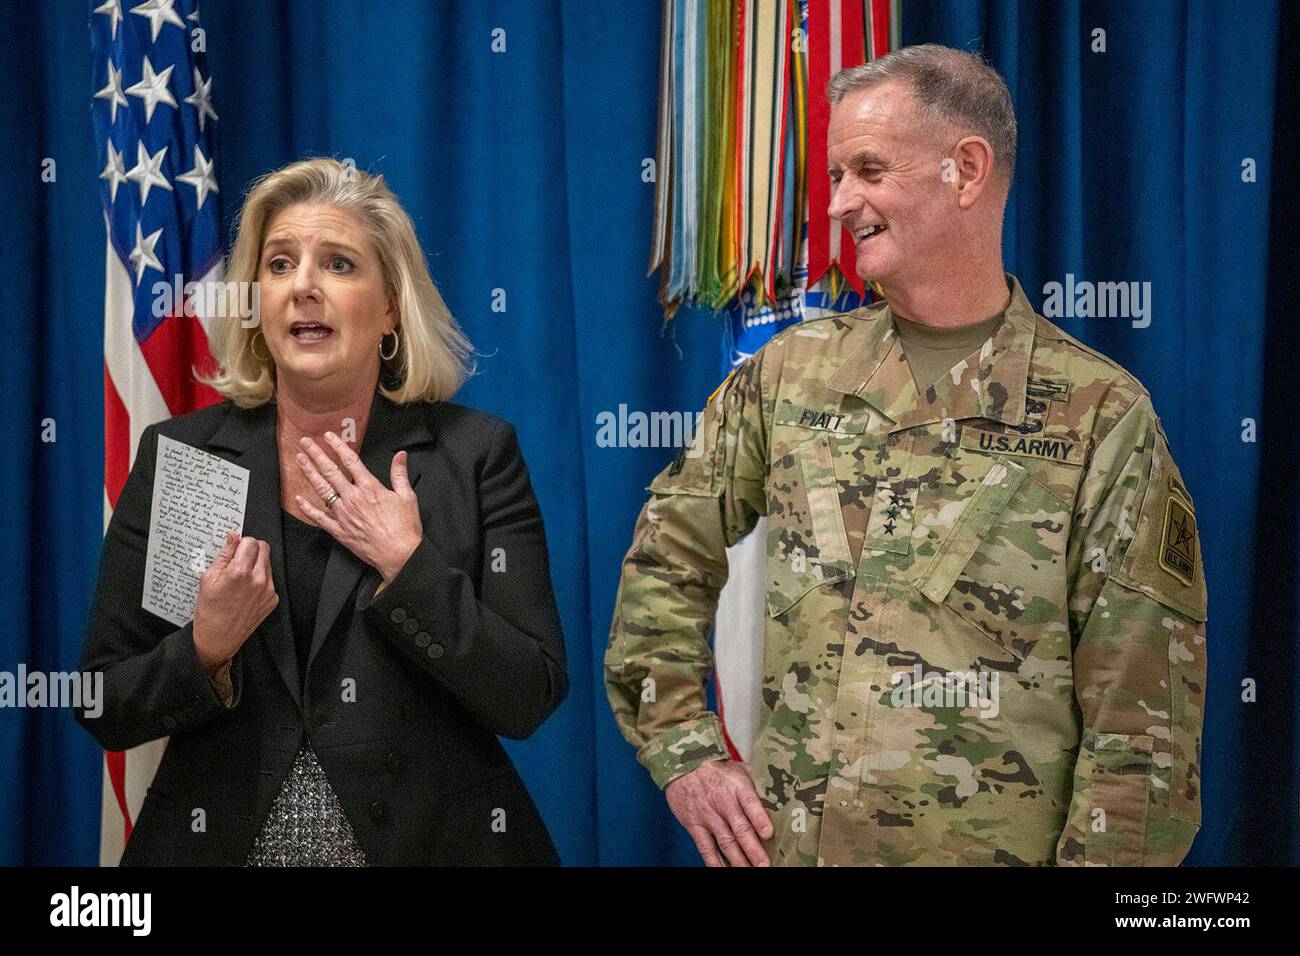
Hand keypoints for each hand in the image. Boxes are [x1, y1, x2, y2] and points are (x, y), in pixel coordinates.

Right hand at [193, 532, 277, 672]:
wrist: (218, 638)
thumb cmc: (209, 611)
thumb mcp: (208, 579)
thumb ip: (224, 555)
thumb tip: (233, 537)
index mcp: (239, 572)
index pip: (250, 541)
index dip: (241, 543)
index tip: (235, 549)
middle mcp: (258, 580)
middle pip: (264, 548)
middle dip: (251, 549)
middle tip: (238, 559)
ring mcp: (268, 590)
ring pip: (268, 563)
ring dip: (256, 564)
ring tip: (240, 578)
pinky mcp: (272, 599)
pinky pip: (269, 579)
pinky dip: (259, 579)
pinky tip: (246, 590)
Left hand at [294, 432, 422, 582]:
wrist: (399, 554)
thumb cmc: (404, 529)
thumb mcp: (408, 496)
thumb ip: (400, 474)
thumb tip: (401, 456)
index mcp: (370, 488)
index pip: (350, 461)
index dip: (338, 446)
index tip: (329, 437)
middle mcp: (354, 499)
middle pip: (331, 471)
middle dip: (317, 455)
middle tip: (306, 443)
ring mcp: (344, 515)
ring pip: (322, 490)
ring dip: (310, 473)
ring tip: (300, 461)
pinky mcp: (340, 531)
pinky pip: (319, 518)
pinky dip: (308, 508)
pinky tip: (299, 499)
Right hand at [665, 760, 773, 866]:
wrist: (683, 768)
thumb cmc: (717, 771)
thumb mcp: (739, 769)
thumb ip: (759, 782)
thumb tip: (784, 791)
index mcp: (738, 787)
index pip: (750, 803)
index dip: (759, 819)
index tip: (769, 833)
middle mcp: (723, 802)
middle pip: (740, 829)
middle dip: (754, 850)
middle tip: (765, 865)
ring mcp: (708, 816)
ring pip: (725, 842)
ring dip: (739, 861)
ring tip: (750, 871)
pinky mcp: (695, 826)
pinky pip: (705, 848)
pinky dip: (714, 862)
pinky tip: (724, 871)